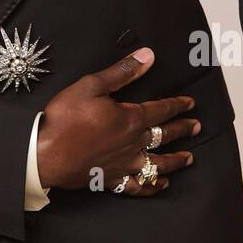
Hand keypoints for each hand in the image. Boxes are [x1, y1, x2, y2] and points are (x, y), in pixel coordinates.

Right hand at [36, 48, 198, 193]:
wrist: (46, 153)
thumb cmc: (65, 118)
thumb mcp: (91, 86)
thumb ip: (122, 72)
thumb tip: (148, 56)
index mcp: (130, 119)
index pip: (161, 110)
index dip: (177, 105)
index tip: (190, 103)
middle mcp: (132, 143)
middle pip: (164, 136)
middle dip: (183, 130)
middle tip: (197, 127)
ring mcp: (124, 164)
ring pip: (158, 164)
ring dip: (175, 160)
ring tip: (189, 159)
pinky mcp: (112, 179)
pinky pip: (138, 186)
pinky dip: (152, 186)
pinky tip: (160, 184)